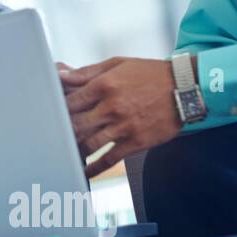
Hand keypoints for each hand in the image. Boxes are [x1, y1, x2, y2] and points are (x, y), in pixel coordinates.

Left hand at [59, 56, 182, 176]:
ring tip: (64, 154)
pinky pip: (110, 159)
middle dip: (63, 131)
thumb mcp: (117, 64)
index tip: (51, 115)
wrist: (185, 87)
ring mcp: (124, 126)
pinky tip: (85, 171)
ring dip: (75, 150)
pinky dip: (95, 168)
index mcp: (104, 85)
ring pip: (90, 143)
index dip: (58, 109)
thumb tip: (62, 77)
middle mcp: (112, 106)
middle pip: (76, 124)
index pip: (71, 102)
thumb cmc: (150, 74)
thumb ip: (87, 72)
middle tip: (53, 137)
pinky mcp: (136, 142)